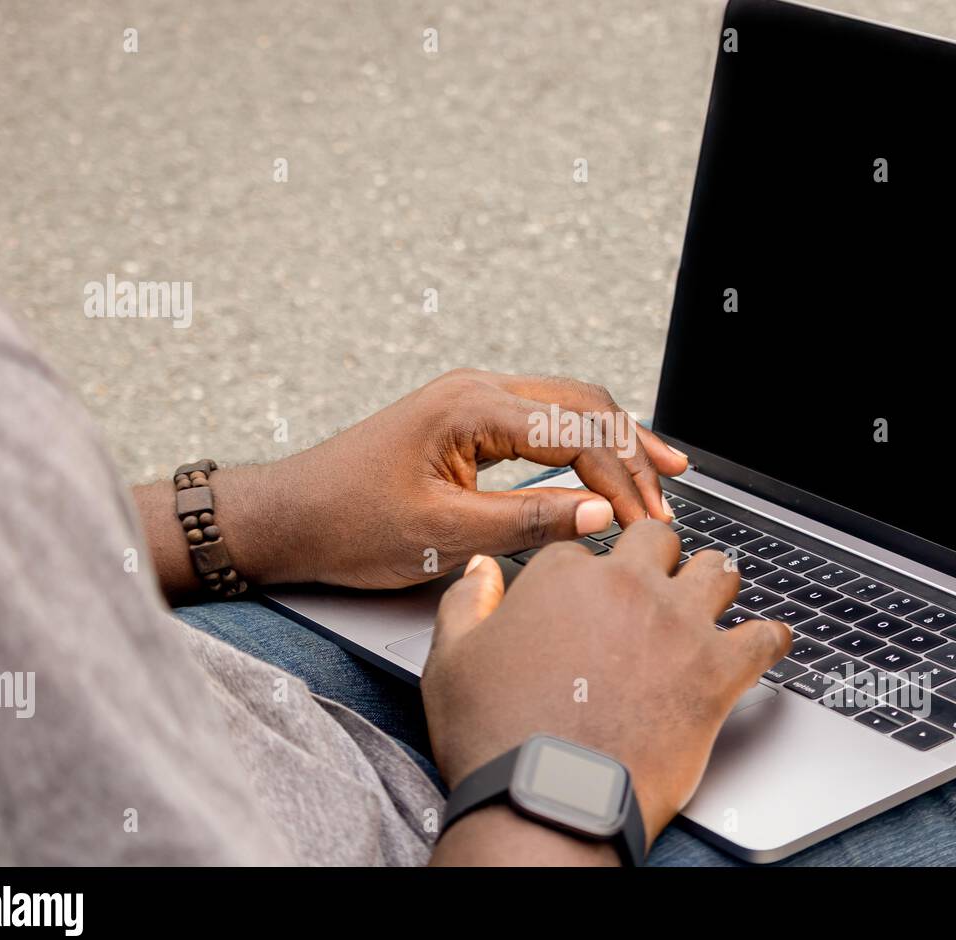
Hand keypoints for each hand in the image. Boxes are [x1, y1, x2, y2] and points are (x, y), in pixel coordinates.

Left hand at [188, 369, 688, 592]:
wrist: (289, 515)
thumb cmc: (350, 524)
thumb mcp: (443, 535)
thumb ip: (528, 522)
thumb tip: (602, 515)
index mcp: (473, 408)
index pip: (576, 434)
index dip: (622, 480)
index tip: (648, 523)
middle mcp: (477, 389)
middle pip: (583, 406)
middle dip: (631, 452)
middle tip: (667, 499)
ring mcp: (471, 398)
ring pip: (567, 406)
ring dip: (614, 440)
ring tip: (662, 471)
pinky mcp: (466, 417)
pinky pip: (541, 418)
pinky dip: (581, 441)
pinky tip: (604, 461)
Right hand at [421, 521, 790, 850]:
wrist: (549, 801)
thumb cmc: (498, 738)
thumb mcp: (451, 662)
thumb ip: (467, 603)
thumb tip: (481, 571)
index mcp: (565, 578)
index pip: (584, 548)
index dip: (586, 574)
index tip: (588, 597)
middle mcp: (627, 589)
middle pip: (657, 540)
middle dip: (656, 558)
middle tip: (653, 586)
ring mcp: (677, 627)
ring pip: (718, 571)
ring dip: (714, 583)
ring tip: (709, 599)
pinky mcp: (716, 673)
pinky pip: (765, 637)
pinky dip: (769, 639)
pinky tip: (764, 644)